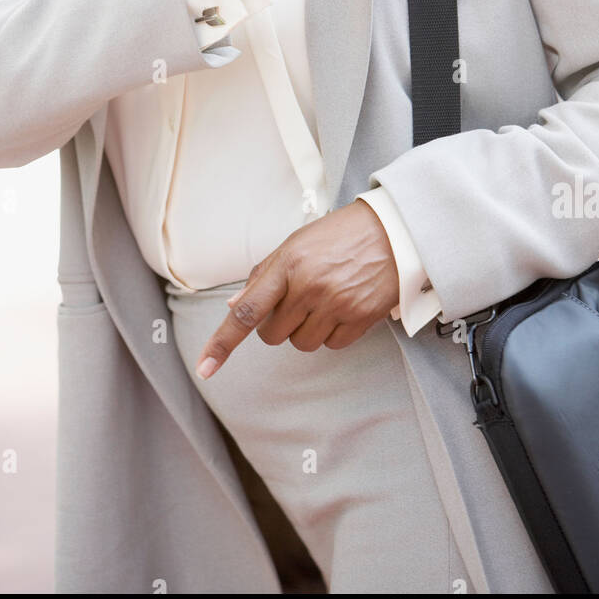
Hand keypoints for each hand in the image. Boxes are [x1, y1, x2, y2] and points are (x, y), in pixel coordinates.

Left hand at [194, 199, 399, 378]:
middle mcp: (309, 286)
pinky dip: (333, 333)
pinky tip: (344, 306)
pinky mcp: (361, 318)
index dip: (222, 342)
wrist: (393, 230)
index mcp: (288, 263)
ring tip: (325, 299)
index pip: (247, 311)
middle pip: (273, 335)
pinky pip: (332, 345)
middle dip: (278, 324)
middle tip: (297, 300)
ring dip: (306, 329)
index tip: (205, 368)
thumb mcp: (297, 243)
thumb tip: (233, 305)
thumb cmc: (339, 234)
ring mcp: (336, 304)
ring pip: (302, 344)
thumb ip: (264, 274)